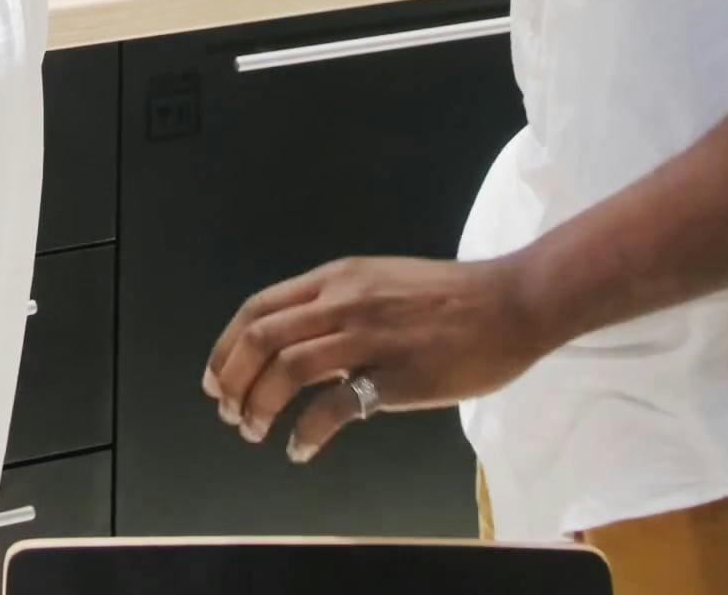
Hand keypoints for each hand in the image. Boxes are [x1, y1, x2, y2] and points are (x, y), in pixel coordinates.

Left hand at [200, 255, 558, 464]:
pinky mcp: (395, 376)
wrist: (511, 302)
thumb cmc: (450, 297)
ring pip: (286, 369)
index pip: (257, 308)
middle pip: (260, 338)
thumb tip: (299, 341)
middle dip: (231, 379)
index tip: (216, 378)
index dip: (225, 346)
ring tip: (255, 431)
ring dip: (258, 405)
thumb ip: (337, 307)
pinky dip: (306, 432)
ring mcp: (367, 337)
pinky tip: (301, 449)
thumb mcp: (379, 283)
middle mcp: (342, 302)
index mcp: (335, 279)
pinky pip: (333, 407)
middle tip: (228, 411)